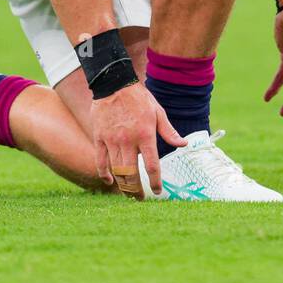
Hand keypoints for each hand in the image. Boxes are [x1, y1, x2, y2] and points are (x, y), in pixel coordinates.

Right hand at [91, 81, 185, 197]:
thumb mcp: (158, 112)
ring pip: (117, 170)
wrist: (114, 83)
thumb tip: (183, 144)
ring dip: (123, 185)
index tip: (157, 191)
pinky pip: (100, 161)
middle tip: (140, 199)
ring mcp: (112, 140)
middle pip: (132, 173)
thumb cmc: (139, 98)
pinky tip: (110, 181)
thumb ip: (169, 131)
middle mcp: (128, 140)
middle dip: (137, 190)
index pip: (151, 165)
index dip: (155, 182)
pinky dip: (104, 174)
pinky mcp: (99, 138)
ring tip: (128, 193)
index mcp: (145, 134)